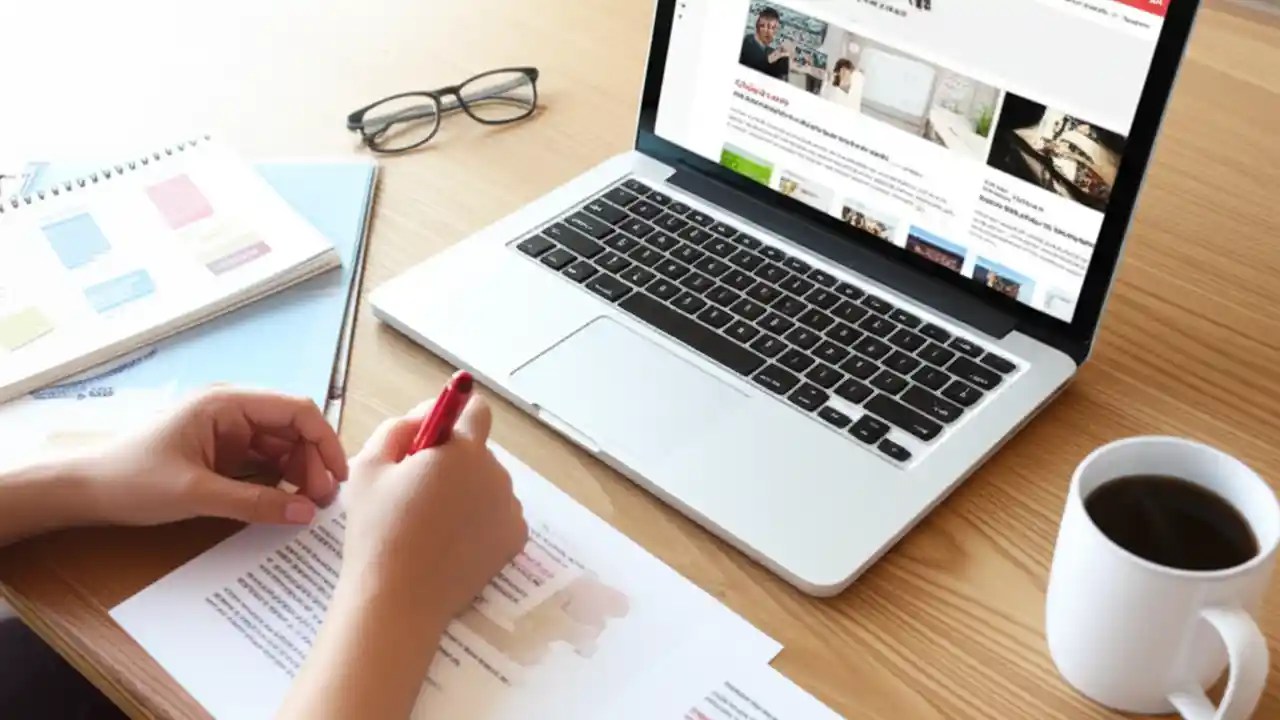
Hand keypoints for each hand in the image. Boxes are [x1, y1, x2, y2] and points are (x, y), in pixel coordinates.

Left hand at [74, 388, 347, 526]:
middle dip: (313, 462)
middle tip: (320, 502)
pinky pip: (263, 462)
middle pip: (293, 429)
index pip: (296, 410)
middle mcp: (232, 410)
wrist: (83, 491)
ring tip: (306, 506)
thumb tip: (304, 513)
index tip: (337, 477)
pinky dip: (279, 481)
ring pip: (282, 447)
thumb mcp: (195, 493)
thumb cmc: (130, 480)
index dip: (324, 441)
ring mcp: (227, 432)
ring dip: (299, 473)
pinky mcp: (221, 454)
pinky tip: (285, 503)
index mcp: (226, 403)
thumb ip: (254, 502)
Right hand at [341, 394, 527, 620]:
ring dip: (467, 491)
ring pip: (488, 484)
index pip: (476, 409)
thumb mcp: (368, 467)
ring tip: (430, 524)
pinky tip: (451, 542)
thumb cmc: (377, 530)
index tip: (432, 435)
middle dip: (453, 462)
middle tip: (417, 491)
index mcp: (462, 450)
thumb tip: (424, 416)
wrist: (399, 599)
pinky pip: (498, 514)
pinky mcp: (515, 539)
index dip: (454, 416)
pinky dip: (480, 521)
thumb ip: (398, 427)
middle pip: (478, 452)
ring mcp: (509, 508)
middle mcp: (495, 473)